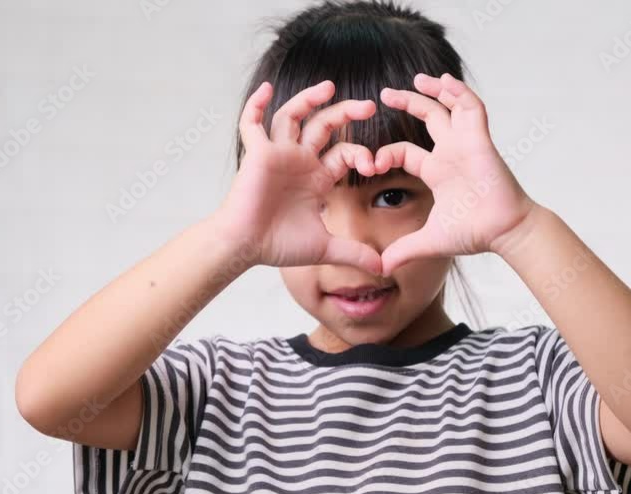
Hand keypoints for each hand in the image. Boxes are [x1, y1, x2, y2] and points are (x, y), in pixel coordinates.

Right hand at [212, 80, 382, 273]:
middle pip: (324, 125)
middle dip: (346, 113)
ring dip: (309, 99)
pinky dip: (256, 104)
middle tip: (369, 106)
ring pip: (294, 116)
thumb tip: (385, 269)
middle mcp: (299, 160)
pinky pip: (252, 123)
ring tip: (330, 86)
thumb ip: (355, 254)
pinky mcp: (256, 154)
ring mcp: (278, 154)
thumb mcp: (325, 248)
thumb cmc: (279, 245)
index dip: (361, 154)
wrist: (245, 248)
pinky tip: (267, 89)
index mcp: (317, 177)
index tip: (373, 165)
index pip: (344, 153)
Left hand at [374, 72, 537, 275]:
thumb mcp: (429, 240)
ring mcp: (466, 143)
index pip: (407, 151)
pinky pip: (471, 107)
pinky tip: (446, 82)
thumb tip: (379, 269)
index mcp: (437, 171)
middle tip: (385, 94)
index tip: (371, 162)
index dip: (387, 153)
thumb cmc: (474, 234)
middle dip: (407, 103)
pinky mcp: (480, 139)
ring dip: (433, 90)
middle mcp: (451, 153)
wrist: (503, 232)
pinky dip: (460, 93)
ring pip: (449, 106)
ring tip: (416, 79)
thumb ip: (403, 251)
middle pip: (428, 118)